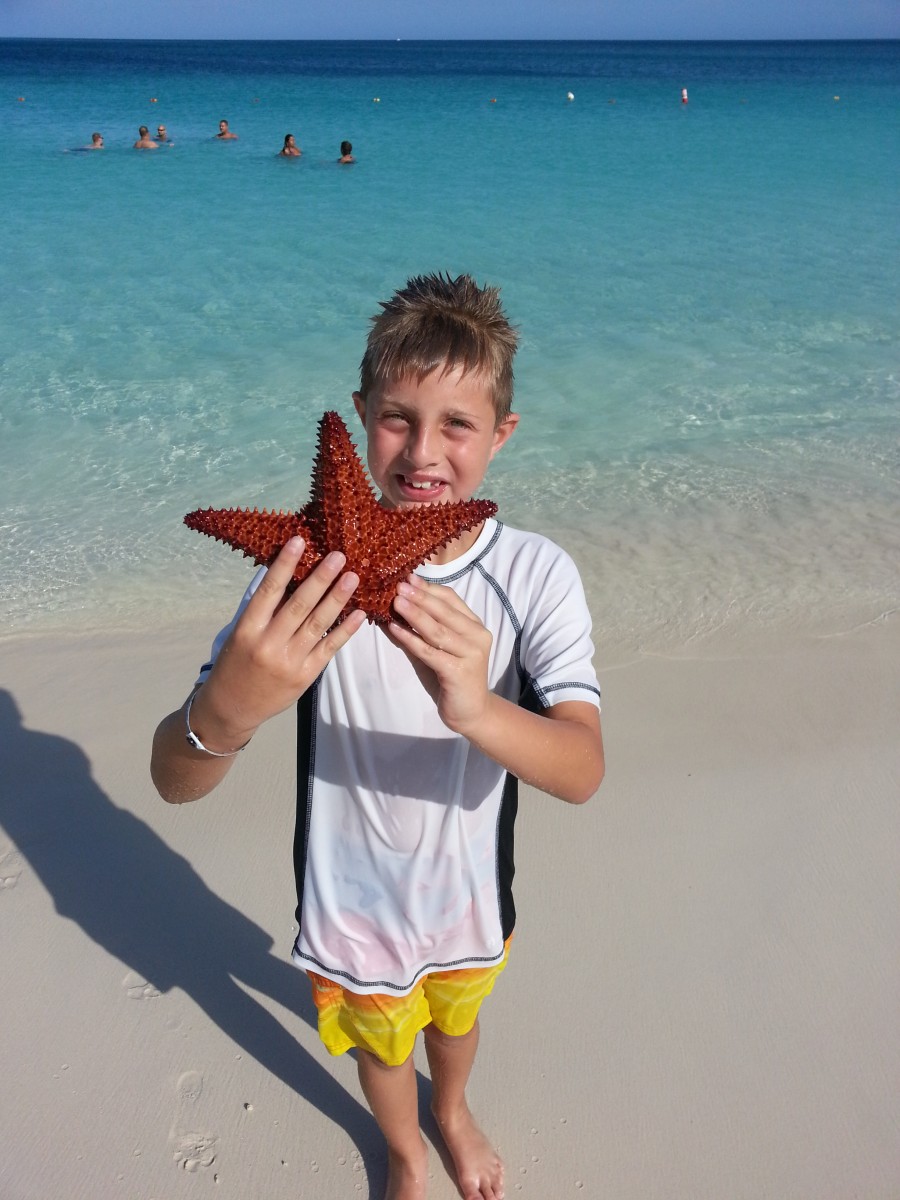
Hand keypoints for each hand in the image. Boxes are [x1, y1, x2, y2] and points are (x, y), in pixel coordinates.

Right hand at [192, 537, 364, 749]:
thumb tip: (284, 573)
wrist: (232, 707)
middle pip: (298, 605)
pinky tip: (358, 613)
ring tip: (353, 577)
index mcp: (248, 629)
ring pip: (318, 624)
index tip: (299, 541)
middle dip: (320, 578)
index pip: (269, 590)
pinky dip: (345, 630)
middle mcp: (269, 644)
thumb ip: (262, 609)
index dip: (285, 564)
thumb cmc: (235, 663)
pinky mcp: (306, 675)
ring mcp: (289, 661)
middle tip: (339, 555)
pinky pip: (329, 648)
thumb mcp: (240, 633)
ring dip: (337, 599)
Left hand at [388, 575, 491, 734]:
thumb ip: (428, 626)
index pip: (452, 599)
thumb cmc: (453, 675)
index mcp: (475, 626)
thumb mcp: (443, 646)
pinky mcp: (459, 671)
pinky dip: (411, 639)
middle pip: (444, 611)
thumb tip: (399, 603)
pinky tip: (395, 630)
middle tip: (398, 585)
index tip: (408, 578)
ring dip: (414, 614)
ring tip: (395, 602)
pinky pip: (430, 652)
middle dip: (420, 597)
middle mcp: (477, 636)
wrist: (470, 711)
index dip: (429, 588)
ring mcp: (471, 654)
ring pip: (437, 630)